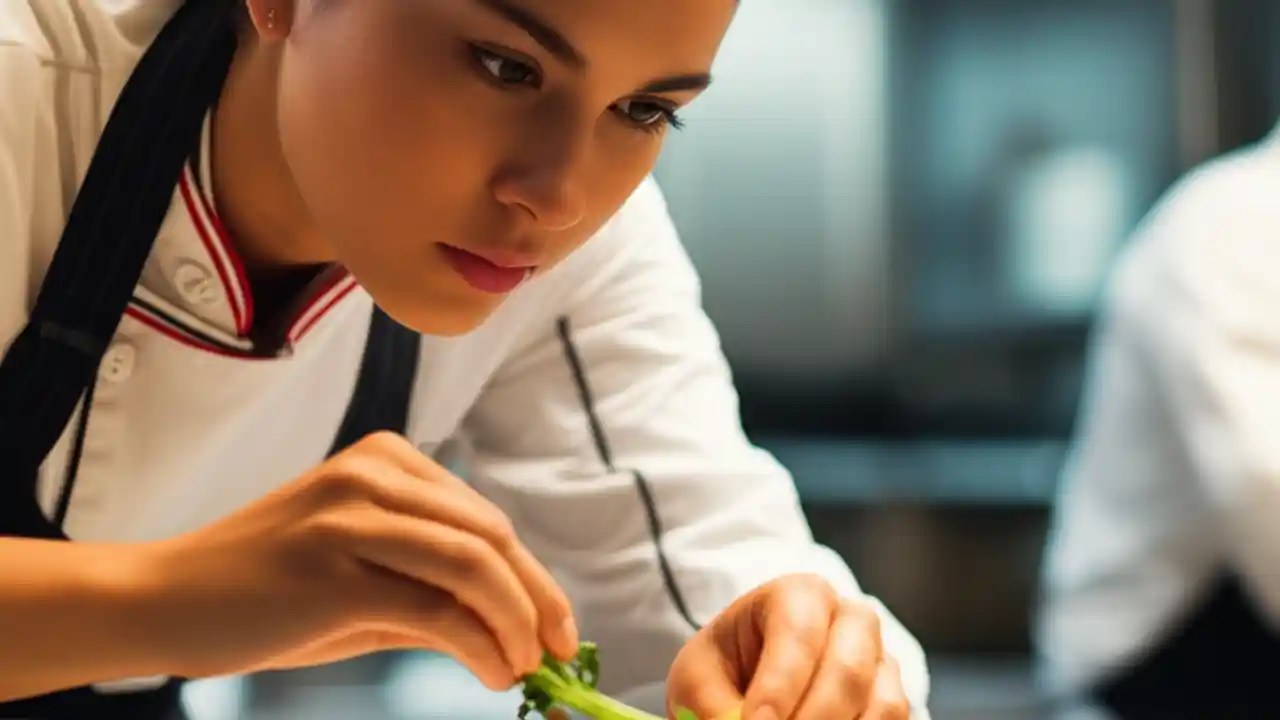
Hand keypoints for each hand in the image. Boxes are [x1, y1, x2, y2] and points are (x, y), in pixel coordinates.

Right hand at [127, 431, 578, 689]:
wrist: (163, 600)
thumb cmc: (266, 593)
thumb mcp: (362, 580)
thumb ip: (432, 591)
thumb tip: (515, 629)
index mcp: (387, 461)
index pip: (484, 520)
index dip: (534, 576)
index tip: (560, 625)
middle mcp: (374, 474)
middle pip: (490, 536)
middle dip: (537, 598)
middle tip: (560, 652)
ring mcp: (352, 517)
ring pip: (473, 563)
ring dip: (515, 621)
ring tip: (525, 667)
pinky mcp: (334, 568)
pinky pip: (436, 606)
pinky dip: (479, 644)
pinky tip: (492, 672)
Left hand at [666, 574, 909, 719]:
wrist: (746, 676)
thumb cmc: (724, 667)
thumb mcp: (700, 678)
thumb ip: (715, 706)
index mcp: (799, 595)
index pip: (798, 633)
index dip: (779, 684)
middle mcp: (850, 619)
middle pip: (848, 669)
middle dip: (814, 717)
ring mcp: (878, 659)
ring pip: (882, 703)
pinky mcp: (891, 698)